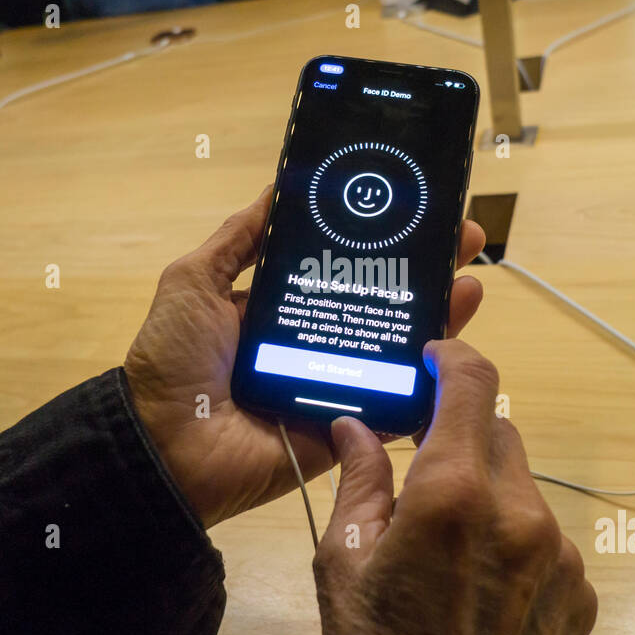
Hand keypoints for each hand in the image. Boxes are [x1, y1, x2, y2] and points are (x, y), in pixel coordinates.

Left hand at [124, 185, 485, 528]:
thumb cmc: (173, 362)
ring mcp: (333, 385)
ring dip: (436, 315)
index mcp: (279, 310)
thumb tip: (277, 187)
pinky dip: (428, 381)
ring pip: (396, 348)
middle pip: (378, 302)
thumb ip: (236, 240)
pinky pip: (394, 403)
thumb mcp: (194, 282)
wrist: (165, 447)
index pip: (341, 268)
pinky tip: (454, 346)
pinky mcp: (346, 427)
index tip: (416, 211)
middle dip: (422, 270)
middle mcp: (312, 343)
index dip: (377, 241)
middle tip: (463, 240)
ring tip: (469, 283)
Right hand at [313, 339, 596, 634]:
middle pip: (500, 433)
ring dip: (491, 496)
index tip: (437, 358)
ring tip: (452, 552)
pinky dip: (518, 545)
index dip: (453, 358)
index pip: (470, 385)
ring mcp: (560, 554)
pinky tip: (485, 587)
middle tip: (426, 472)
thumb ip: (360, 481)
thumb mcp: (344, 561)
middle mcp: (520, 512)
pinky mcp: (582, 591)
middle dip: (462, 438)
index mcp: (453, 494)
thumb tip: (355, 429)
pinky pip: (550, 542)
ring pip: (524, 489)